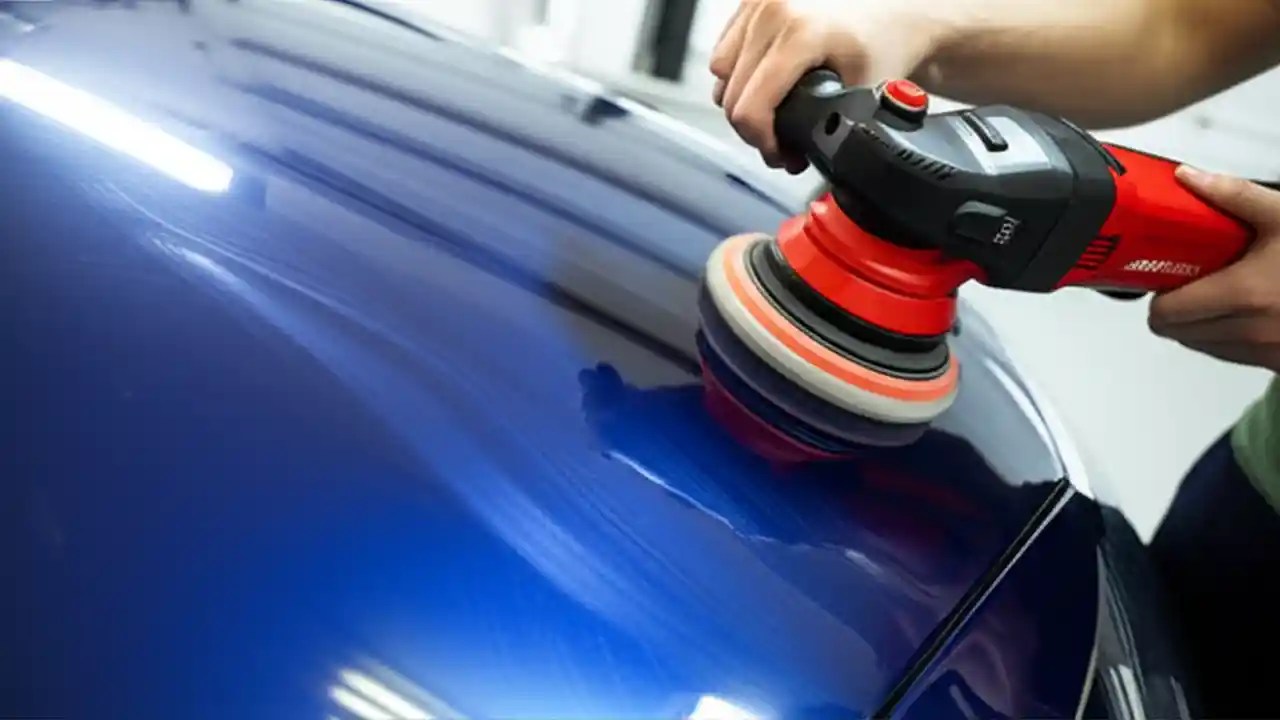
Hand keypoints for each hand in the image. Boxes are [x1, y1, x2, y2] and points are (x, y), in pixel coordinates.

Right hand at [709, 0, 947, 171]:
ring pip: (720, 72)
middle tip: (783, 145)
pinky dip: (738, 74)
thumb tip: (808, 160)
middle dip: (754, 129)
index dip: (762, 143)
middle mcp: (773, 10)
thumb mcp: (864, 94)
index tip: (782, 154)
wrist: (895, 15)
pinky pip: (724, 50)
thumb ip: (830, 128)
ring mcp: (759, 1)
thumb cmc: (886, 47)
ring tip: (774, 113)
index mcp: (801, 32)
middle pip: (730, 95)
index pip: (750, 107)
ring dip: (741, 100)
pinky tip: (767, 85)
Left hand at [1149, 167, 1279, 372]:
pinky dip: (1231, 337)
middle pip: (1179, 333)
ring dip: (1203, 323)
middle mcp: (1252, 332)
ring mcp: (1268, 353)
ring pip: (1204, 347)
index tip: (1167, 277)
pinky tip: (1251, 309)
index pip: (1167, 314)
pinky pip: (1236, 356)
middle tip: (1194, 280)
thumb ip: (1233, 196)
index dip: (1160, 295)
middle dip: (1178, 308)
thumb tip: (1189, 179)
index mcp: (1244, 294)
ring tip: (1225, 291)